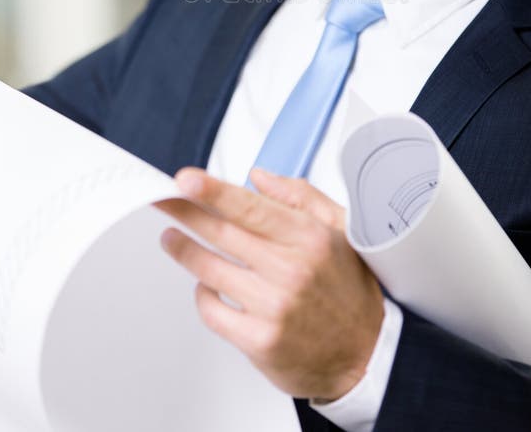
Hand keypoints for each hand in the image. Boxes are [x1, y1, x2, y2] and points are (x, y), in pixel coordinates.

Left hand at [157, 167, 383, 400]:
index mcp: (308, 237)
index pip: (250, 207)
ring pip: (210, 270)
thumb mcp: (340, 230)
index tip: (185, 180)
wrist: (366, 354)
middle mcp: (290, 270)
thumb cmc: (350, 289)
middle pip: (222, 234)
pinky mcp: (260, 340)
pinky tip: (204, 285)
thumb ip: (300, 196)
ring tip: (172, 238)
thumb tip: (258, 177)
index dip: (213, 192)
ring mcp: (273, 307)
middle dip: (185, 213)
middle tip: (164, 200)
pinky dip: (203, 295)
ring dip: (184, 250)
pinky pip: (213, 311)